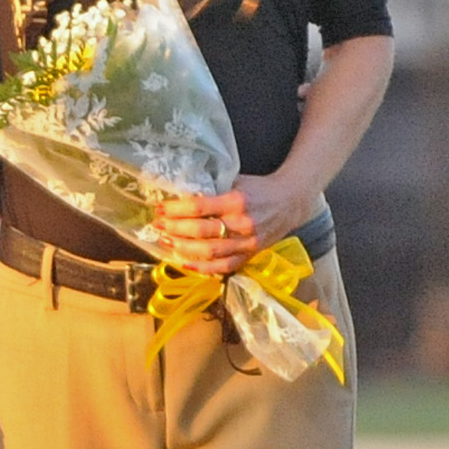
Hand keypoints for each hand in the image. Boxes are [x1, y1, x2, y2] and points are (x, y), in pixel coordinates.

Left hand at [154, 175, 313, 275]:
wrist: (291, 201)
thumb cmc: (258, 188)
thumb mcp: (236, 181)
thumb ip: (213, 189)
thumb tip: (180, 195)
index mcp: (237, 200)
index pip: (200, 207)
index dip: (176, 210)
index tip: (160, 209)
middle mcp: (242, 223)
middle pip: (201, 231)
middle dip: (175, 229)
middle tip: (158, 226)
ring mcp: (247, 242)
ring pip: (210, 252)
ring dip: (183, 249)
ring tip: (166, 242)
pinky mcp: (250, 255)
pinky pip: (224, 267)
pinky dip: (202, 268)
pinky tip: (185, 263)